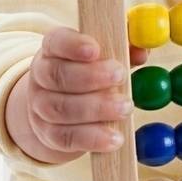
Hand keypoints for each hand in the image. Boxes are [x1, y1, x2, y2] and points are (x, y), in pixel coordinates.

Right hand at [23, 27, 144, 160]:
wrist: (60, 113)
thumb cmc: (90, 75)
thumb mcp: (104, 57)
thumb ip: (123, 49)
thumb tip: (140, 51)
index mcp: (54, 49)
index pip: (56, 42)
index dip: (73, 45)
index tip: (95, 49)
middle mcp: (41, 76)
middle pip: (57, 75)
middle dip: (90, 76)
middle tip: (120, 76)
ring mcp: (41, 107)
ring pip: (61, 108)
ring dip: (96, 109)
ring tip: (125, 108)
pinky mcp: (48, 135)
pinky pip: (66, 137)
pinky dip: (92, 139)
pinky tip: (115, 137)